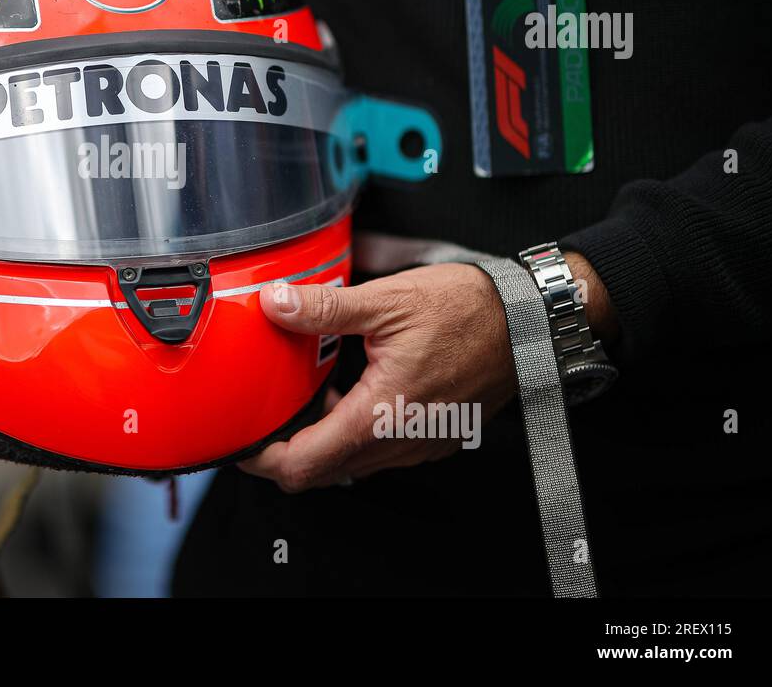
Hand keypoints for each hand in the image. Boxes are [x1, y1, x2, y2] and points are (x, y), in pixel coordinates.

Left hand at [239, 263, 517, 491]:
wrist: (527, 321)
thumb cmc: (468, 311)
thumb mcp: (387, 300)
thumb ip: (324, 308)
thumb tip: (276, 304)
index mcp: (380, 413)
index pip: (305, 464)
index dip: (263, 459)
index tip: (244, 440)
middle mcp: (399, 440)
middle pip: (321, 470)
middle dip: (286, 450)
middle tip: (267, 417)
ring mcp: (418, 444)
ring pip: (350, 463)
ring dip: (322, 440)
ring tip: (307, 397)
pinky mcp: (432, 439)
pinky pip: (379, 451)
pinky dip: (353, 433)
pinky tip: (347, 394)